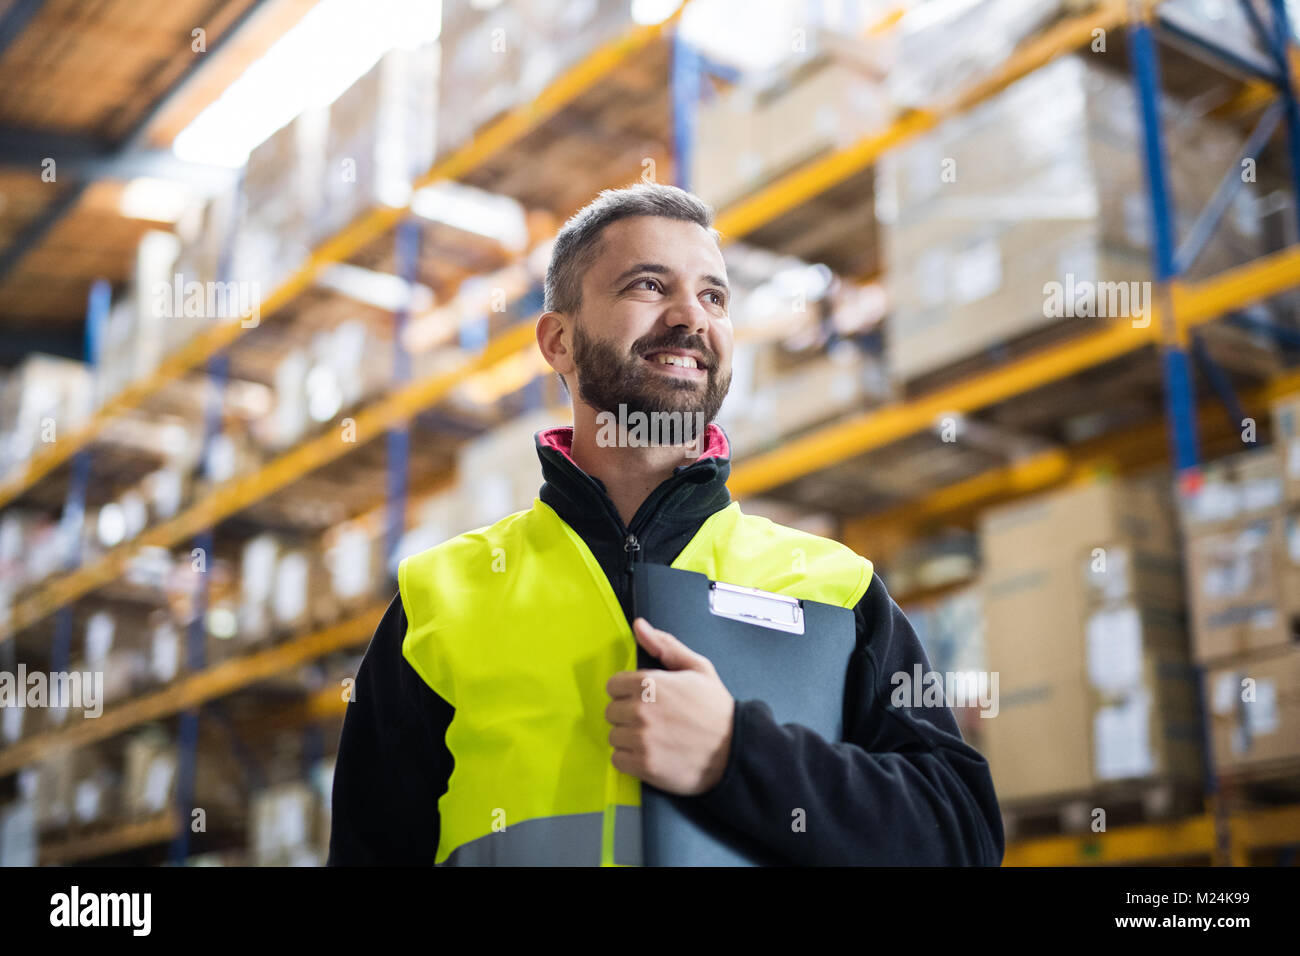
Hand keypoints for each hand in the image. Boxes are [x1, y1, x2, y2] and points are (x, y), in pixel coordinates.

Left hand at [605, 617, 735, 795]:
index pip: (613, 685)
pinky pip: (617, 760)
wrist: (735, 750)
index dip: (628, 692)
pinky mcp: (644, 765)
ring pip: (614, 736)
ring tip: (653, 738)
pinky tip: (650, 754)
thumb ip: (665, 645)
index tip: (644, 700)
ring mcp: (641, 739)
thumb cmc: (716, 709)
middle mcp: (641, 710)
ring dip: (628, 738)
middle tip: (652, 720)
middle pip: (611, 711)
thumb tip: (639, 626)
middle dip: (628, 715)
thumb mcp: (697, 668)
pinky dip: (630, 759)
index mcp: (650, 683)